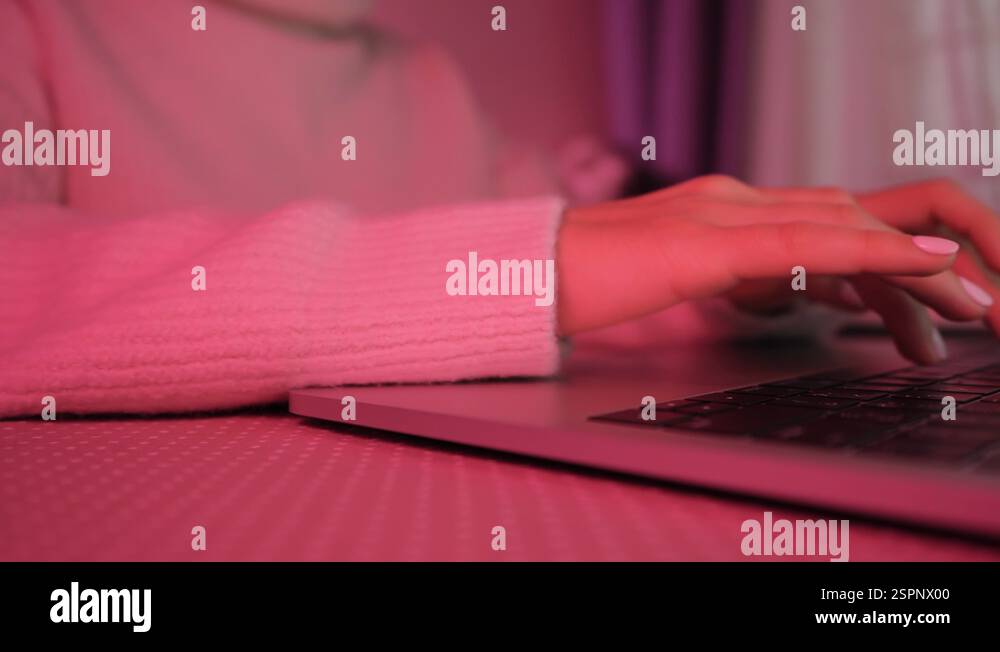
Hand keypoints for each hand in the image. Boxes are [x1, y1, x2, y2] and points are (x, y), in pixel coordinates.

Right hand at [556, 175, 997, 363]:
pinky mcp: (705, 245)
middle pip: (844, 215)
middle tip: (970, 298)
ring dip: (914, 261)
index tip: (928, 283)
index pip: (817, 218)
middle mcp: (727, 201)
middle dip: (913, 256)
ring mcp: (716, 216)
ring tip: (971, 295)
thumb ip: (713, 279)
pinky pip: (808, 244)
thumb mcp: (661, 281)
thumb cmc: (575, 285)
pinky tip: (925, 265)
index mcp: (716, 211)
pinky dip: (877, 252)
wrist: (514, 276)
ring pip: (841, 224)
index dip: (882, 246)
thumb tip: (761, 297)